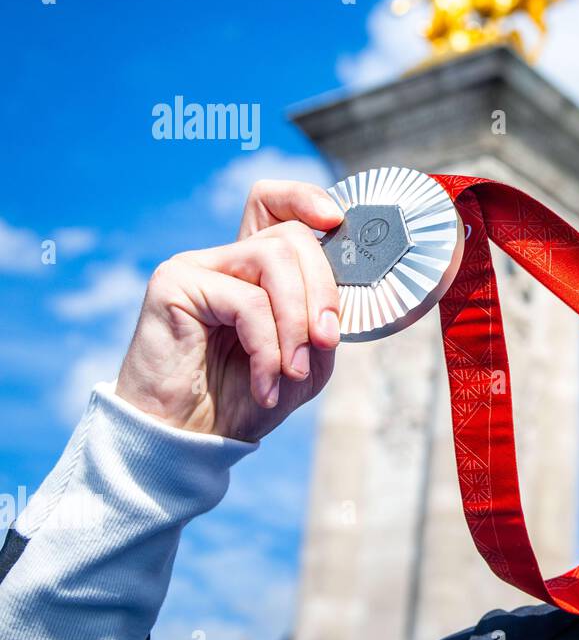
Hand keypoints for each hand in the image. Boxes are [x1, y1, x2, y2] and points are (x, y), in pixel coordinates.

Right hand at [115, 180, 345, 441]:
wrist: (190, 440)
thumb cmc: (245, 399)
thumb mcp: (307, 362)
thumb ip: (325, 323)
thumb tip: (341, 301)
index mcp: (255, 269)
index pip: (274, 204)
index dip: (306, 199)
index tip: (337, 219)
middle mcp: (225, 258)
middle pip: (291, 236)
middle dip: (323, 291)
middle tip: (326, 342)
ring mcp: (197, 265)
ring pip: (275, 260)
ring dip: (297, 322)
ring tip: (294, 370)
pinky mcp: (175, 283)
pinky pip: (248, 301)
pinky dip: (269, 347)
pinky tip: (266, 384)